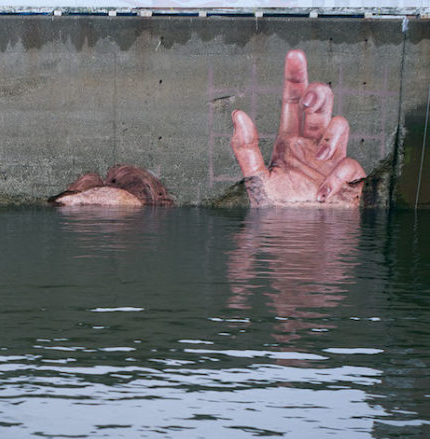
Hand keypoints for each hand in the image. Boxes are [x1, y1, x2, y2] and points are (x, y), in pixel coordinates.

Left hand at [231, 50, 365, 206]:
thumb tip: (237, 114)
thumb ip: (245, 149)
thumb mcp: (255, 179)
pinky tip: (321, 193)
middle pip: (321, 103)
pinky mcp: (347, 176)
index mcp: (288, 139)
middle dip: (318, 95)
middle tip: (308, 101)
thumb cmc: (277, 207)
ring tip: (319, 155)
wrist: (295, 236)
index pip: (292, 102)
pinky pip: (349, 164)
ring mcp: (331, 157)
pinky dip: (336, 177)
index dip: (294, 78)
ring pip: (340, 125)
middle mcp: (310, 143)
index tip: (294, 54)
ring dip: (331, 137)